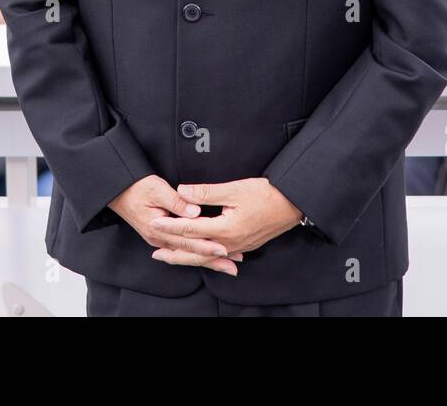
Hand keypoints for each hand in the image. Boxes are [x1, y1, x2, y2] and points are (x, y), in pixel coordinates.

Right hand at [108, 176, 241, 273]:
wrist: (118, 190)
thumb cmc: (137, 187)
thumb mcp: (157, 189)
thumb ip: (177, 201)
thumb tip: (196, 212)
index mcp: (158, 228)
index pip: (187, 241)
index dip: (206, 246)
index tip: (224, 249)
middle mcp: (159, 239)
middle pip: (189, 253)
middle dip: (212, 260)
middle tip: (232, 265)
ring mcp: (159, 240)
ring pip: (187, 254)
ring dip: (207, 260)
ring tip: (226, 265)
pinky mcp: (161, 237)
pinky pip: (181, 250)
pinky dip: (196, 255)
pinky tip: (207, 258)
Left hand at [148, 178, 303, 272]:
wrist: (292, 204)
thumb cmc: (266, 194)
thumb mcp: (235, 189)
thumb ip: (206, 191)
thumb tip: (182, 191)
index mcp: (226, 229)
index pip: (191, 230)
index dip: (170, 227)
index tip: (154, 224)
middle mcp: (230, 243)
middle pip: (196, 252)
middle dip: (174, 252)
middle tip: (155, 252)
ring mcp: (238, 247)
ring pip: (207, 257)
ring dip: (187, 257)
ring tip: (171, 256)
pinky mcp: (244, 245)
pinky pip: (218, 255)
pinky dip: (204, 257)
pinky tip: (199, 256)